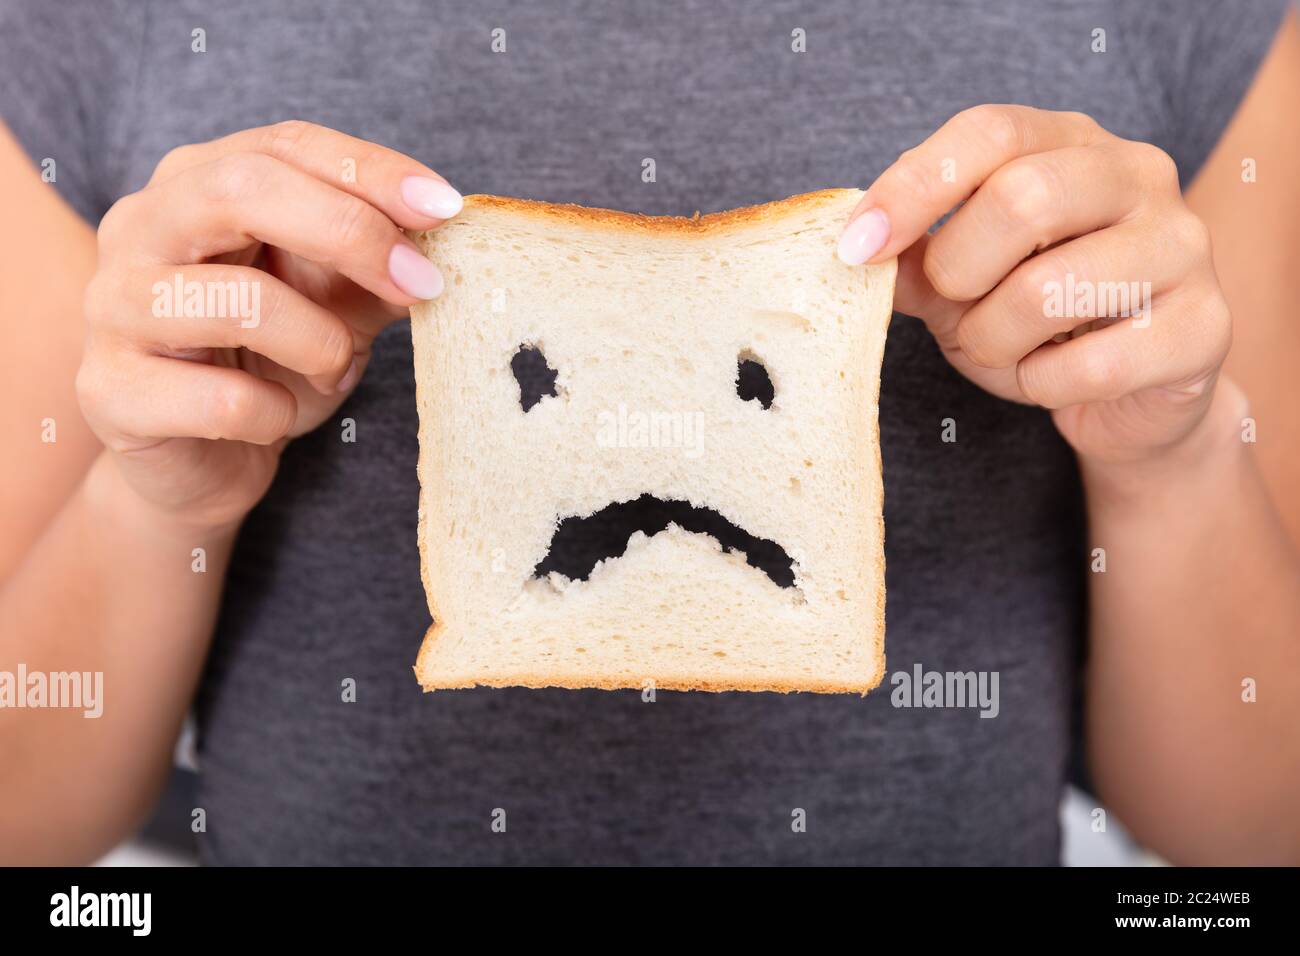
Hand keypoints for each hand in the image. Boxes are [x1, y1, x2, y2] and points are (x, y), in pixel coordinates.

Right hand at [77, 121, 461, 528]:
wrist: (201, 463)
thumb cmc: (269, 366)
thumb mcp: (335, 305)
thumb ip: (378, 266)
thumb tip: (445, 236)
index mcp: (195, 185)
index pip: (285, 146)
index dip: (371, 170)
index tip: (446, 208)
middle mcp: (141, 228)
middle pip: (241, 189)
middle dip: (350, 232)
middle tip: (422, 282)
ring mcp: (114, 306)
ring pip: (239, 299)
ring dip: (319, 341)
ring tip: (332, 365)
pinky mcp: (111, 391)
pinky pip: (224, 400)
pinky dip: (276, 413)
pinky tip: (275, 416)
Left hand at [838, 105, 1232, 466]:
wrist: (1128, 394)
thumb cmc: (1037, 321)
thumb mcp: (963, 282)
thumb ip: (917, 260)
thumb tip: (862, 253)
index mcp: (1073, 143)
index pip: (990, 132)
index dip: (913, 187)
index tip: (857, 247)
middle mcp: (1138, 176)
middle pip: (1023, 197)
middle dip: (958, 271)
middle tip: (952, 308)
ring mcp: (1183, 247)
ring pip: (1049, 289)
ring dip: (992, 339)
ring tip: (998, 349)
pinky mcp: (1203, 327)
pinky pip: (1090, 365)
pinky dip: (1040, 384)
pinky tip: (1048, 378)